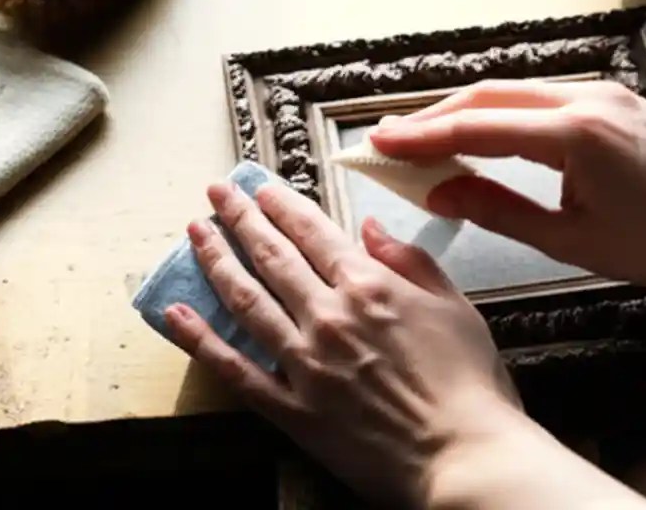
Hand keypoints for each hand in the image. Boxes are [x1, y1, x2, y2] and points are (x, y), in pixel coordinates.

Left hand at [162, 180, 522, 507]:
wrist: (464, 459)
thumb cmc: (471, 386)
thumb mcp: (456, 308)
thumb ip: (411, 262)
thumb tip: (372, 229)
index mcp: (369, 286)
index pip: (312, 230)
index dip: (280, 203)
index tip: (257, 186)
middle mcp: (328, 316)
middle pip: (271, 255)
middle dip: (238, 218)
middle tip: (214, 193)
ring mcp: (304, 363)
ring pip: (246, 300)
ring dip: (215, 261)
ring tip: (194, 234)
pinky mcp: (292, 409)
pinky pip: (235, 370)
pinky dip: (200, 341)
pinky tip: (175, 316)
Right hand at [369, 79, 645, 297]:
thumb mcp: (570, 240)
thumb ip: (496, 208)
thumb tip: (439, 191)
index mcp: (576, 134)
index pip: (477, 125)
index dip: (421, 135)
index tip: (378, 143)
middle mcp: (588, 98)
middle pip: (489, 94)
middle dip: (435, 116)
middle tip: (391, 140)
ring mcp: (605, 93)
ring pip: (515, 91)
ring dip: (467, 112)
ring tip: (425, 140)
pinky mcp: (615, 100)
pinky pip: (544, 97)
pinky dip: (503, 113)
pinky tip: (482, 135)